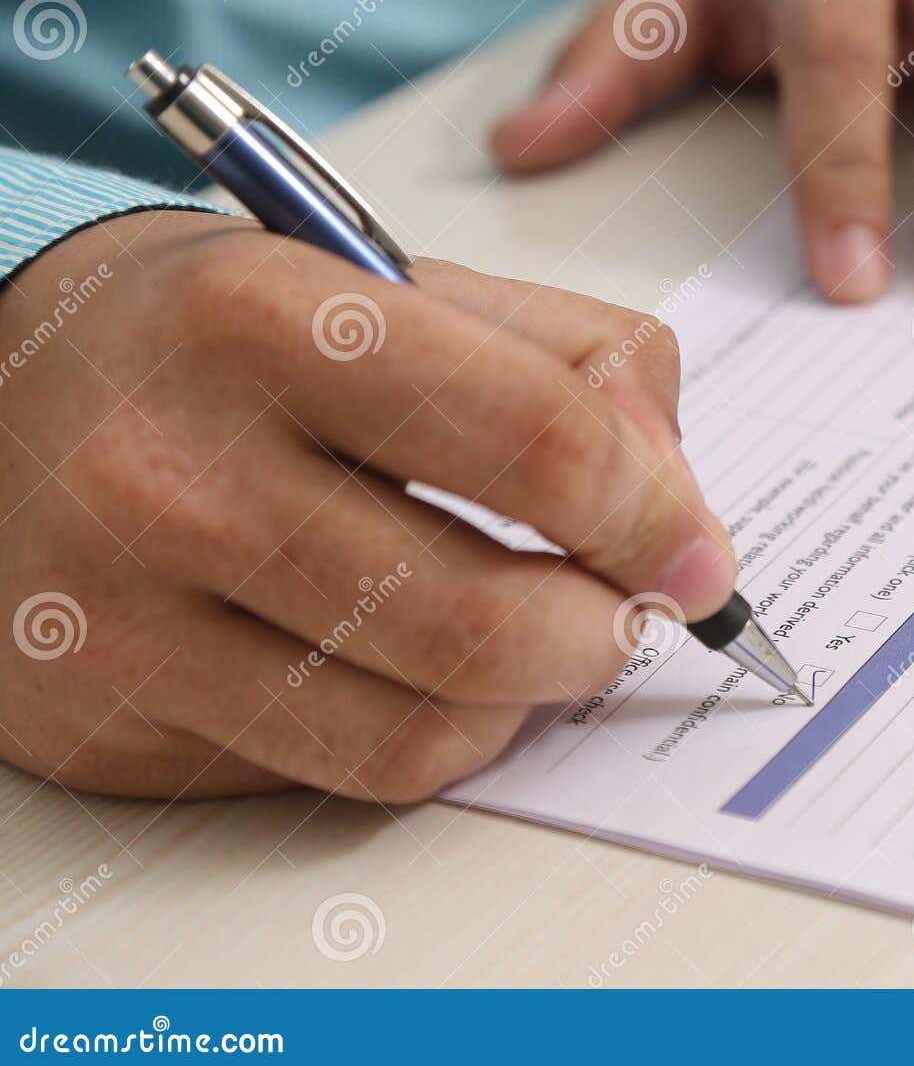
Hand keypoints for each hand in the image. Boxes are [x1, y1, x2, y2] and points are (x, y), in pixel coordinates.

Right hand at [0, 210, 731, 800]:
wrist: (7, 391)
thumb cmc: (235, 338)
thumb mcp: (403, 288)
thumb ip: (579, 362)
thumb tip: (681, 512)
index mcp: (265, 319)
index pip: (537, 442)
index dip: (653, 513)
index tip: (693, 548)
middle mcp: (174, 471)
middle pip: (485, 620)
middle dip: (609, 630)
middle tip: (635, 609)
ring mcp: (124, 615)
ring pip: (426, 730)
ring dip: (533, 697)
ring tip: (544, 638)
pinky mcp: (109, 721)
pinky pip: (348, 777)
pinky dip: (445, 740)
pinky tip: (444, 679)